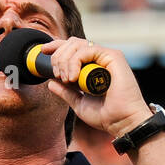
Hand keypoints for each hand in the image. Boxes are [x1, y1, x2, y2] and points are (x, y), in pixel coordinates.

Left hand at [35, 37, 152, 137]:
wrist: (121, 122)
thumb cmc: (105, 115)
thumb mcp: (78, 102)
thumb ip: (65, 91)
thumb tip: (50, 82)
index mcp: (92, 67)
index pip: (71, 48)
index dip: (56, 47)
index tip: (43, 51)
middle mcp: (99, 59)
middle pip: (71, 43)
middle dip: (58, 56)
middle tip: (58, 75)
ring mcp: (106, 56)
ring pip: (77, 44)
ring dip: (65, 60)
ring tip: (66, 78)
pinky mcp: (113, 56)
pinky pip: (88, 49)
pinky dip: (75, 61)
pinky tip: (73, 77)